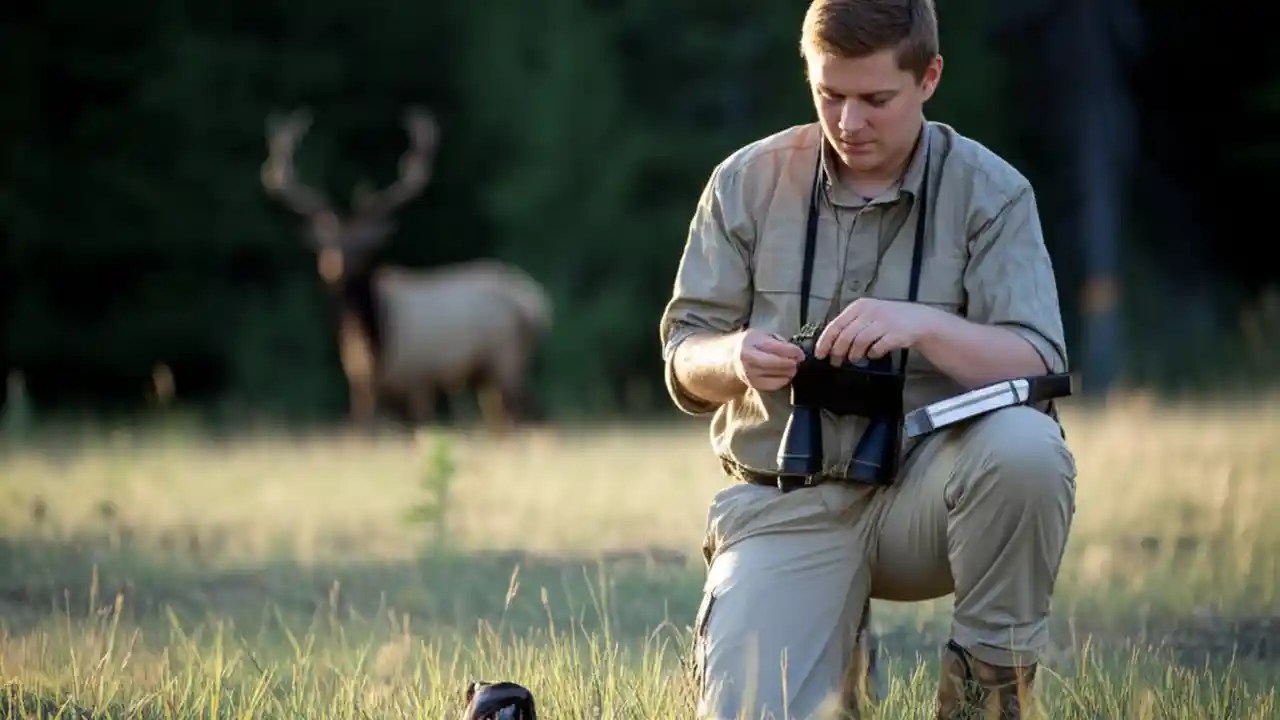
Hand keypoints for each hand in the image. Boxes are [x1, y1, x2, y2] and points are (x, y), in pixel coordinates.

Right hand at [733, 329, 806, 391]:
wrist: (729, 359)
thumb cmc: (749, 344)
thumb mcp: (760, 335)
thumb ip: (777, 340)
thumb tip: (793, 351)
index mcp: (751, 342)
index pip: (775, 347)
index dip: (792, 351)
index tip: (800, 354)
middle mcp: (748, 359)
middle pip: (776, 363)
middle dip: (791, 362)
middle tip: (798, 361)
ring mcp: (750, 373)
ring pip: (776, 375)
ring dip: (789, 372)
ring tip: (792, 368)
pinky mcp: (753, 384)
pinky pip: (773, 385)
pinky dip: (783, 380)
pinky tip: (785, 375)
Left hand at [814, 298, 940, 364]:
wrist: (919, 320)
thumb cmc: (889, 320)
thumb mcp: (868, 315)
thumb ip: (851, 326)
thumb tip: (830, 343)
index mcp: (860, 306)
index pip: (836, 324)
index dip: (825, 341)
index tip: (820, 354)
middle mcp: (870, 311)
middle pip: (846, 335)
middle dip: (837, 351)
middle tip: (835, 362)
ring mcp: (884, 322)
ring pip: (859, 342)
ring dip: (854, 354)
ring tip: (854, 360)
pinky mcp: (896, 333)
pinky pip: (877, 347)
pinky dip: (872, 354)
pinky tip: (873, 355)